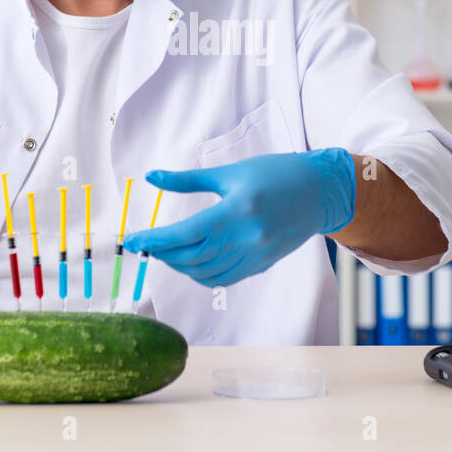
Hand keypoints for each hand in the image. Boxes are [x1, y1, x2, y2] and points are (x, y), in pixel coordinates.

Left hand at [121, 148, 355, 287]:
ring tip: (163, 252)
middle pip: (192, 257)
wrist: (319, 192)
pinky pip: (223, 278)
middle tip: (144, 245)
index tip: (133, 239)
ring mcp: (255, 255)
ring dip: (179, 266)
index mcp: (236, 211)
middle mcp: (246, 238)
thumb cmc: (274, 174)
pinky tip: (189, 262)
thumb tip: (151, 176)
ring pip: (205, 273)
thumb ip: (187, 180)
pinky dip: (200, 274)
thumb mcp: (229, 173)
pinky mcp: (261, 264)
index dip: (155, 239)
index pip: (185, 234)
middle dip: (162, 253)